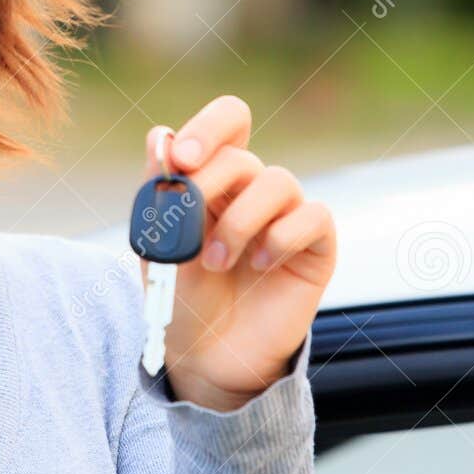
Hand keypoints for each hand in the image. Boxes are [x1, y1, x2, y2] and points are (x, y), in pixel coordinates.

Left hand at [140, 96, 337, 411]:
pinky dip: (280, 237)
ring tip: (214, 262)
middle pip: (241, 156)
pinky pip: (312, 216)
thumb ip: (158, 189)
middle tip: (186, 223)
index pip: (230, 120)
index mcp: (216, 177)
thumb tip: (159, 133)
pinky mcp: (316, 246)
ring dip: (238, 222)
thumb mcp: (158, 240)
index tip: (181, 158)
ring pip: (277, 181)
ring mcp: (287, 215)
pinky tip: (259, 265)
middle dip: (206, 186)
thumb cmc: (182, 293)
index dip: (209, 128)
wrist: (206, 353)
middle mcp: (254, 189)